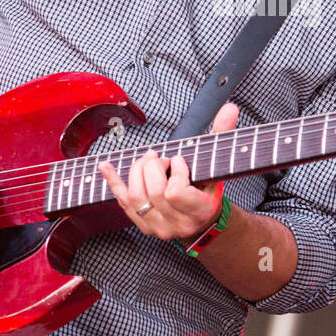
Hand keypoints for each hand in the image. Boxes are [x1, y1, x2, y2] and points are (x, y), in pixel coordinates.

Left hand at [98, 102, 237, 240]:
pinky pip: (122, 201)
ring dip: (138, 171)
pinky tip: (106, 166)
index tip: (180, 162)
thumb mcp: (216, 165)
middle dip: (154, 167)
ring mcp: (157, 226)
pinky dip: (113, 181)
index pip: (174, 192)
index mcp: (198, 211)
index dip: (175, 172)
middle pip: (153, 191)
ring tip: (148, 161)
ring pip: (136, 196)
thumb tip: (230, 109)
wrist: (202, 221)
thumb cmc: (208, 190)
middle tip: (162, 159)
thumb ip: (221, 135)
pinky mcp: (142, 223)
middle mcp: (177, 223)